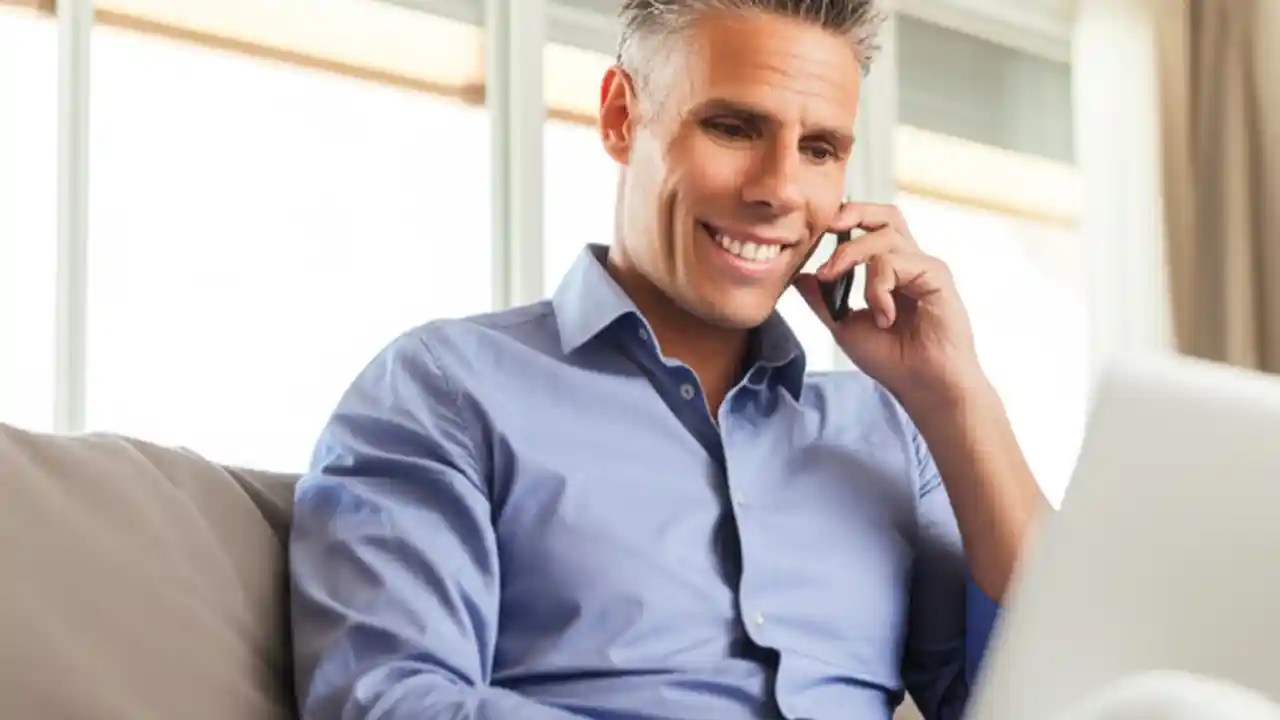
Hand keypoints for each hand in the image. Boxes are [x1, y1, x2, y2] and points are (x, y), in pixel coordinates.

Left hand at [794, 201, 984, 406]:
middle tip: (827, 226)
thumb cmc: (893, 360)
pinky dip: (879, 287)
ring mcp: (925, 267)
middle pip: (886, 215)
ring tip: (839, 286)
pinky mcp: (937, 276)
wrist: (924, 388)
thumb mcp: (844, 326)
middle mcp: (910, 263)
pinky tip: (883, 316)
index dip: (844, 222)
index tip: (814, 236)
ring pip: (885, 236)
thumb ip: (823, 299)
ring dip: (852, 257)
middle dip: (854, 212)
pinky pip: (897, 262)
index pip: (870, 228)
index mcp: (891, 270)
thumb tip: (799, 275)